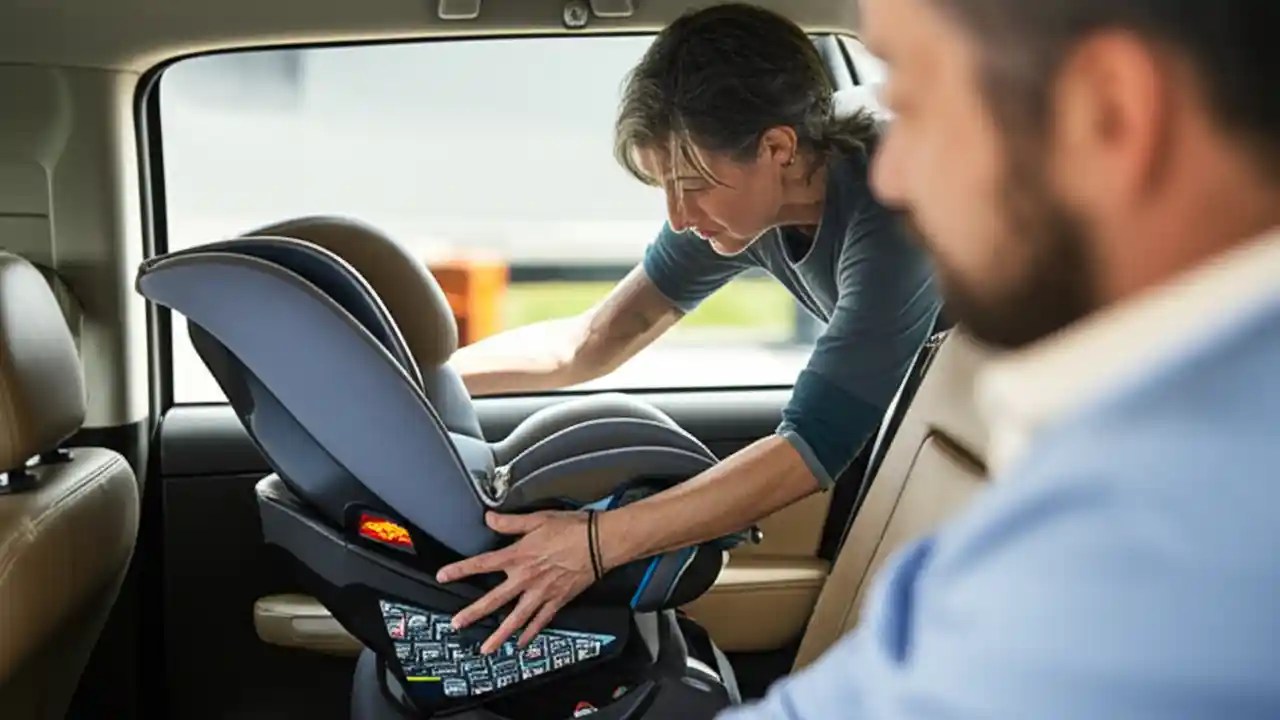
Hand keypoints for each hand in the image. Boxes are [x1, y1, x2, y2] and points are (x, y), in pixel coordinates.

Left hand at [436, 510, 597, 654]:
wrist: (600, 543)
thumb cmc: (572, 528)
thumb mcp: (538, 519)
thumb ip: (510, 522)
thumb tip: (489, 518)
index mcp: (519, 556)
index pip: (482, 564)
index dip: (460, 570)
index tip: (443, 576)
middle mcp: (526, 578)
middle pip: (494, 600)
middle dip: (473, 613)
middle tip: (456, 624)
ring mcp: (542, 593)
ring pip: (516, 619)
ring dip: (499, 635)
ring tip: (485, 649)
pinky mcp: (558, 601)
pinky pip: (540, 622)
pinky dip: (530, 634)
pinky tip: (521, 644)